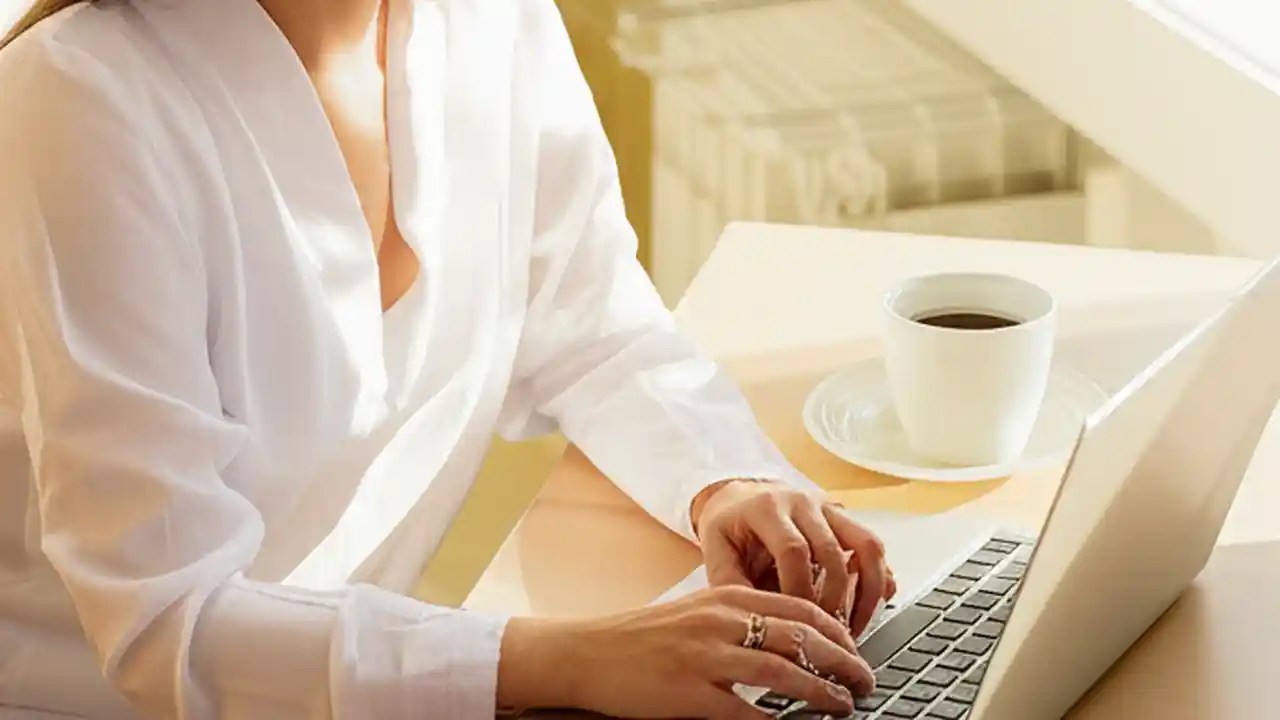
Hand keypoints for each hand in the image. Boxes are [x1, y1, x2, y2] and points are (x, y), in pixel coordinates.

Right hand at [497, 586, 873, 717]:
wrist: (588, 652)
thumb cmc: (643, 635)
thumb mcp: (697, 611)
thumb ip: (741, 618)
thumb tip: (793, 639)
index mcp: (726, 596)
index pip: (801, 608)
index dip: (838, 631)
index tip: (857, 649)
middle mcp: (721, 621)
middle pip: (802, 639)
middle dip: (843, 662)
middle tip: (865, 681)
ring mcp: (706, 658)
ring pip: (784, 674)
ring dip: (823, 694)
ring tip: (844, 706)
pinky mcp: (690, 694)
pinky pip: (746, 713)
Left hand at [692, 480, 896, 636]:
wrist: (739, 497)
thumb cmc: (728, 528)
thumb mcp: (717, 551)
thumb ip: (731, 584)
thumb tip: (754, 623)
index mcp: (767, 508)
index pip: (793, 551)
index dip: (799, 591)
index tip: (797, 623)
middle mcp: (802, 502)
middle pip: (832, 553)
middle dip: (834, 600)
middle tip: (828, 635)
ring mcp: (828, 508)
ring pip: (867, 546)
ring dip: (866, 592)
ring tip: (853, 628)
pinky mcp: (844, 518)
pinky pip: (873, 545)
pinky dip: (878, 577)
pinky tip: (872, 606)